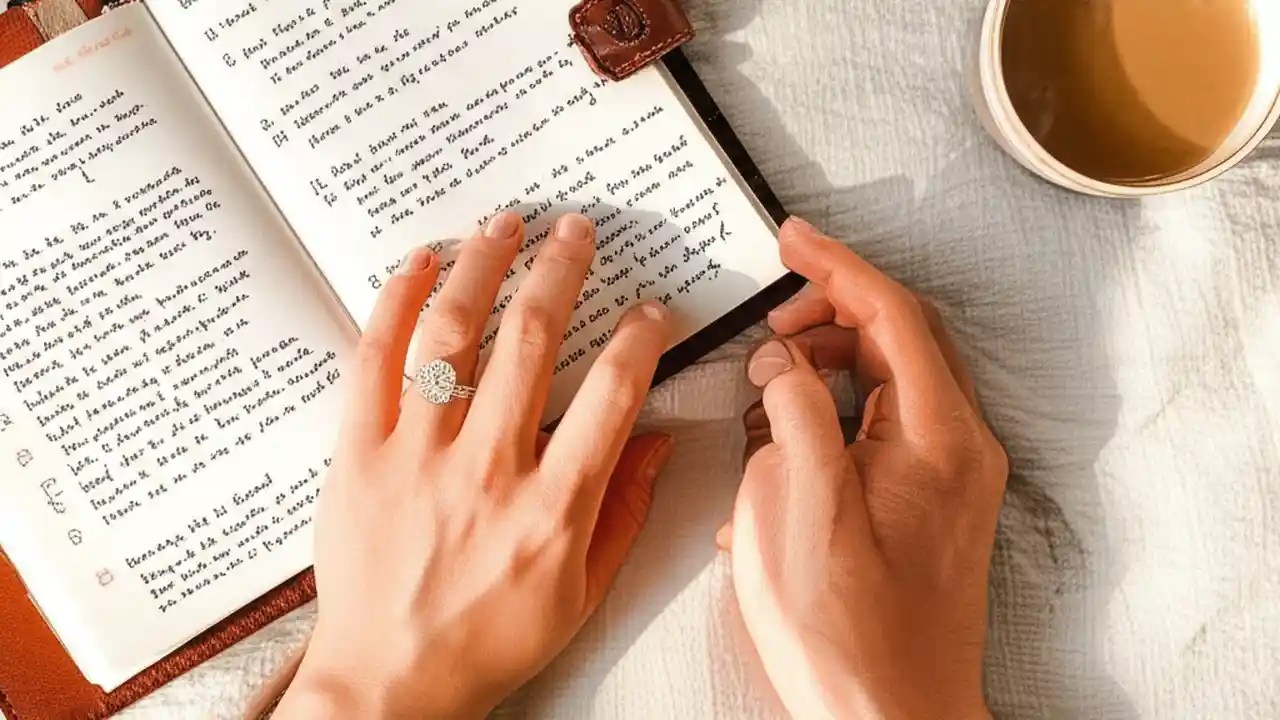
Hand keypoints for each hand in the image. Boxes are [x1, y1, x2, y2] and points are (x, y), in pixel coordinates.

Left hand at [275, 212, 673, 718]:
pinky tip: (418, 265)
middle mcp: (487, 473)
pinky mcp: (359, 457)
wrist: (390, 685)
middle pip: (532, 342)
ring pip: (452, 337)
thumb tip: (657, 440)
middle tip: (576, 231)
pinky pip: (373, 363)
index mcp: (552, 509)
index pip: (611, 395)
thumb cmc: (488, 643)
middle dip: (561, 270)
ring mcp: (417, 460)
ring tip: (503, 225)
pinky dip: (396, 305)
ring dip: (482, 267)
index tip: (649, 310)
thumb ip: (625, 510)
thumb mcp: (582, 592)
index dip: (639, 338)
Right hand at [721, 218, 1007, 718]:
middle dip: (831, 314)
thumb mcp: (797, 510)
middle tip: (770, 320)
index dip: (839, 268)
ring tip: (770, 380)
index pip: (894, 316)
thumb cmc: (848, 634)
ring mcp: (948, 478)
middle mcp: (957, 448)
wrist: (889, 718)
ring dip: (830, 364)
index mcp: (938, 437)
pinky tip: (785, 444)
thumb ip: (792, 413)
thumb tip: (782, 361)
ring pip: (891, 382)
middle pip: (899, 341)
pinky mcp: (930, 504)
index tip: (795, 238)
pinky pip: (885, 426)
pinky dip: (836, 412)